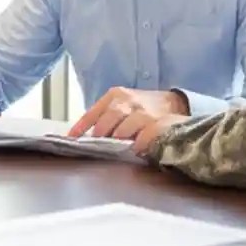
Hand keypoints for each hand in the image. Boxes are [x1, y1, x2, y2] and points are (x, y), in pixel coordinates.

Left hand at [67, 88, 189, 152]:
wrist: (173, 102)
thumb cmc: (141, 107)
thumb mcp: (122, 104)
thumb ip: (105, 115)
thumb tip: (85, 135)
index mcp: (115, 95)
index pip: (93, 112)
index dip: (81, 127)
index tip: (71, 139)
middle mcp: (127, 101)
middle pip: (108, 119)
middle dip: (101, 135)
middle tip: (97, 146)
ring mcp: (142, 112)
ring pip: (123, 129)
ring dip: (117, 140)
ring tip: (114, 148)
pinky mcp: (156, 122)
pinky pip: (143, 136)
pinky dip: (136, 144)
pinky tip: (134, 150)